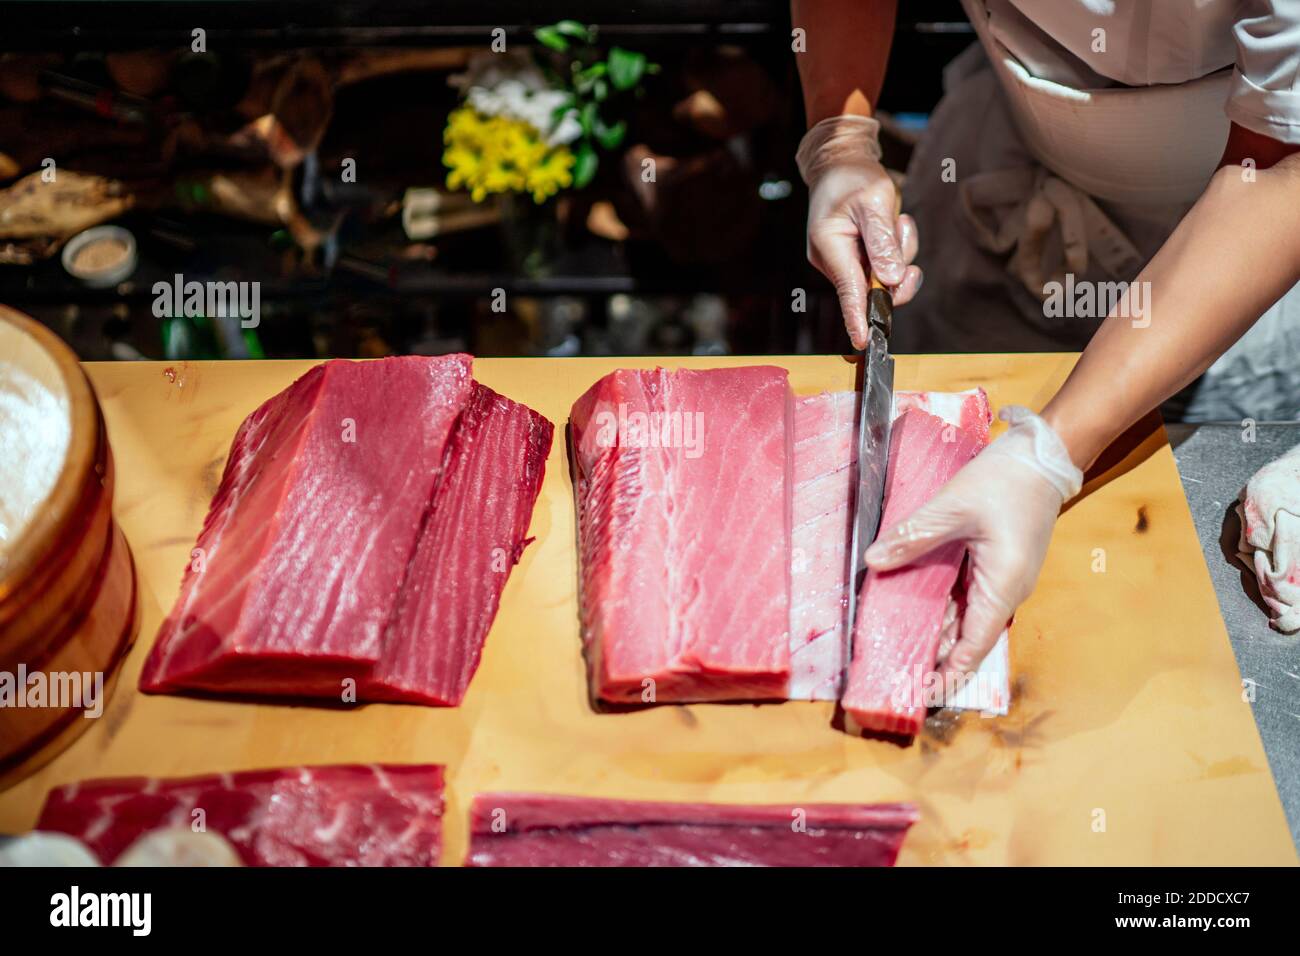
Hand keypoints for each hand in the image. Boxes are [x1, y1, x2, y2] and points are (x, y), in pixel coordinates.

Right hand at [797, 115, 921, 348]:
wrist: (839, 163)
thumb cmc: (852, 179)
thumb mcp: (873, 202)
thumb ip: (882, 241)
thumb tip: (891, 279)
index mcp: (830, 247)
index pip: (848, 290)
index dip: (858, 317)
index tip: (864, 342)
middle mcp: (834, 261)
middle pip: (875, 287)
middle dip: (898, 267)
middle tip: (902, 231)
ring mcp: (845, 262)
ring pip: (885, 276)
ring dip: (899, 250)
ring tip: (893, 220)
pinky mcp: (857, 260)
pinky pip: (886, 266)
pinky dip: (896, 248)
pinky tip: (891, 225)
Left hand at [863, 407, 1083, 674]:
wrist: (1042, 454)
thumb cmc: (1006, 480)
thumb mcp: (953, 506)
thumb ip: (914, 536)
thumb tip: (874, 561)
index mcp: (1002, 586)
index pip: (973, 647)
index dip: (947, 674)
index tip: (921, 694)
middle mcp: (1005, 590)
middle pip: (966, 637)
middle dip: (933, 655)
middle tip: (894, 672)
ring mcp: (1000, 578)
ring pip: (963, 615)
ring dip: (935, 630)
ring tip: (896, 647)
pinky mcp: (993, 563)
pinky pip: (964, 594)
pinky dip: (940, 605)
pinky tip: (911, 606)